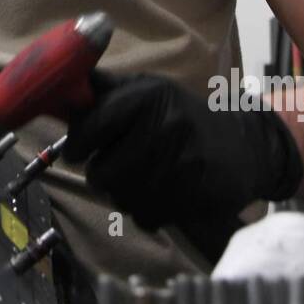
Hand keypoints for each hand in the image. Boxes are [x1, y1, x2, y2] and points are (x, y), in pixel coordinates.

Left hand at [64, 69, 303, 231]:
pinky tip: (162, 193)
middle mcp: (166, 125)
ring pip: (122, 197)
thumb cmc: (182, 116)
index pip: (92, 125)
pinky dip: (147, 212)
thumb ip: (104, 90)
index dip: (77, 143)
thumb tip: (58, 86)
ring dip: (124, 194)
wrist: (245, 145)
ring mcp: (183, 162)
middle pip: (101, 172)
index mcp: (148, 95)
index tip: (76, 150)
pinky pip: (147, 217)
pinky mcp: (196, 195)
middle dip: (101, 173)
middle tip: (113, 167)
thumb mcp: (148, 90)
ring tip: (141, 178)